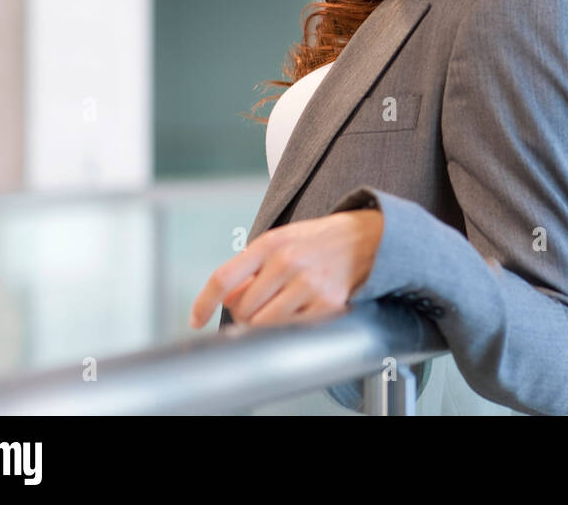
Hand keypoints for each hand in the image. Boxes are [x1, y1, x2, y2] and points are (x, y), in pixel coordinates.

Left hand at [188, 209, 383, 327]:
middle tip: (259, 306)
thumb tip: (224, 298)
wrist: (372, 237)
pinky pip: (293, 330)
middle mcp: (288, 262)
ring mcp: (309, 285)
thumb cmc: (322, 240)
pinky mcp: (328, 305)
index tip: (196, 319)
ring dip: (266, 323)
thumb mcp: (283, 240)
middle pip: (243, 308)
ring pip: (265, 324)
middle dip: (244, 313)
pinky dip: (290, 327)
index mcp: (272, 243)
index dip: (204, 302)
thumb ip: (252, 266)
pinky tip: (301, 311)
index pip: (224, 277)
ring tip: (281, 308)